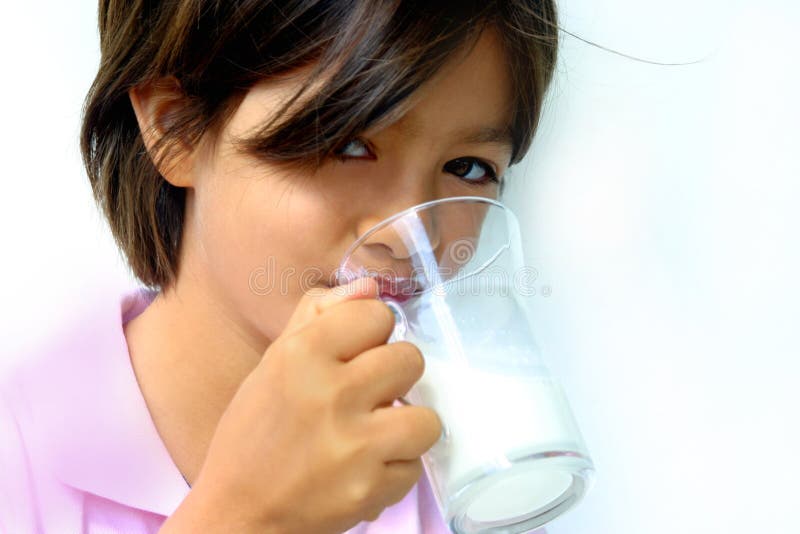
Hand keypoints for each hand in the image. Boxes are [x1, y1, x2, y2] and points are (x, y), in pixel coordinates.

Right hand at [162, 278, 442, 533]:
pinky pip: (414, 465)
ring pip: (426, 417)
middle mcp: (331, 393)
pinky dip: (394, 469)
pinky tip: (366, 468)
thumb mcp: (273, 364)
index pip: (377, 314)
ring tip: (376, 434)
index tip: (356, 353)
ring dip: (405, 427)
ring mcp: (355, 444)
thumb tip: (371, 287)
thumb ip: (319, 317)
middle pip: (409, 359)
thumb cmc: (254, 435)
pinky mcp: (371, 488)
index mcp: (302, 354)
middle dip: (393, 377)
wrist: (239, 513)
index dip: (371, 333)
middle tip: (368, 396)